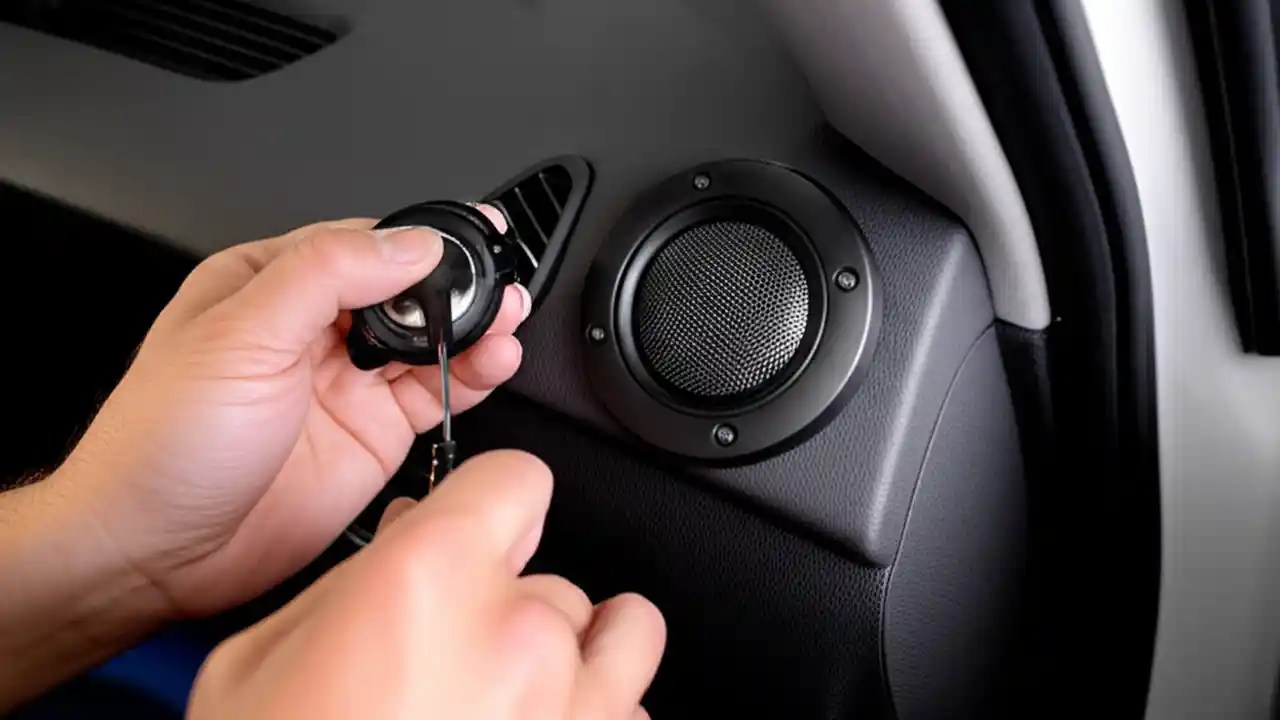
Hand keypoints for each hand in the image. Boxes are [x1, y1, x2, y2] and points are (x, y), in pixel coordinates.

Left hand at [61, 208, 527, 616]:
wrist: (156, 553)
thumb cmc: (163, 444)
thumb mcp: (239, 336)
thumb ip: (327, 277)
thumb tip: (409, 244)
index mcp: (270, 283)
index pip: (364, 243)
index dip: (420, 240)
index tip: (468, 240)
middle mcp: (315, 328)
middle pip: (408, 290)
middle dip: (459, 284)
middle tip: (497, 284)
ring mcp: (349, 382)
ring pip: (432, 339)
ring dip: (475, 326)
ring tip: (506, 319)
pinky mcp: (376, 435)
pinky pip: (439, 394)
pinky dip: (474, 376)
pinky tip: (494, 361)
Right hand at [189, 451, 665, 719]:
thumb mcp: (260, 665)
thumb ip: (352, 587)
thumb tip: (409, 540)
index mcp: (430, 582)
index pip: (519, 479)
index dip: (492, 504)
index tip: (479, 528)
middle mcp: (521, 635)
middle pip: (551, 574)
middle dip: (505, 607)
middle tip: (450, 663)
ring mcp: (579, 711)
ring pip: (622, 631)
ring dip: (577, 653)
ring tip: (522, 693)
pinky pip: (632, 714)